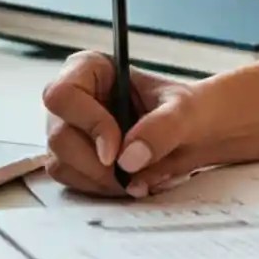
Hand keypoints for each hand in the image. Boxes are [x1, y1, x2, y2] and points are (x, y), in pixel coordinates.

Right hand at [42, 51, 207, 197]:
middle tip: (130, 174)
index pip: (63, 95)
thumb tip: (128, 158)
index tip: (116, 151)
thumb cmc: (190, 110)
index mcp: (90, 69)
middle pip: (58, 136)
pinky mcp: (73, 159)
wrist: (200, 135)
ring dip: (99, 180)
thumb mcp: (185, 113)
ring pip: (60, 163)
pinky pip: (71, 180)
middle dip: (95, 163)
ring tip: (135, 178)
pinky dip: (99, 189)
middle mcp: (73, 99)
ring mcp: (69, 131)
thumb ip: (161, 129)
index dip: (88, 124)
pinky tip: (127, 182)